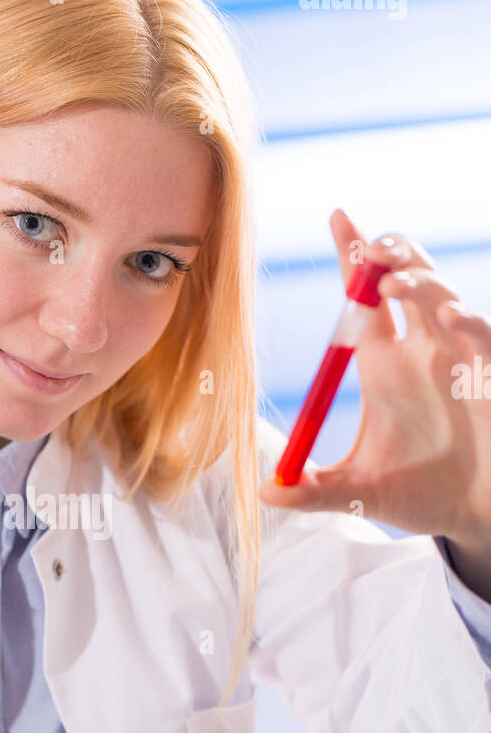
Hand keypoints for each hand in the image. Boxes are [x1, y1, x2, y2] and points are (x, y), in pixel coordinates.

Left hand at [260, 209, 490, 561]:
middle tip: (365, 249)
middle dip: (388, 254)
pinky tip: (445, 318)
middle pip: (406, 278)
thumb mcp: (357, 493)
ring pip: (442, 295)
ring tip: (389, 283)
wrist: (473, 515)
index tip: (337, 216)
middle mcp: (422, 350)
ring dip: (417, 282)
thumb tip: (264, 492)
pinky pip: (481, 334)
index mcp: (385, 363)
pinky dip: (466, 320)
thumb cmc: (422, 494)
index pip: (364, 297)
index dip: (353, 255)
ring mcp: (458, 359)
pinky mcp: (489, 375)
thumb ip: (312, 490)